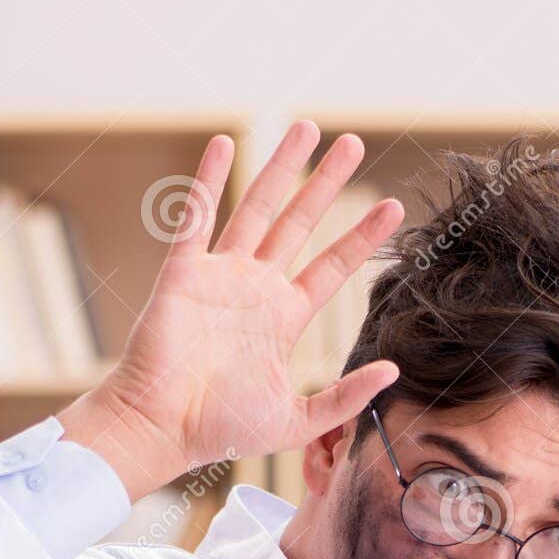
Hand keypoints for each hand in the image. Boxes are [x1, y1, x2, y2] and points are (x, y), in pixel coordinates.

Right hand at [60, 121, 403, 501]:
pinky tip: (223, 143)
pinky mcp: (183, 273)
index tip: (393, 207)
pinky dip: (207, 180)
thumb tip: (394, 372)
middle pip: (300, 222)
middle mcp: (256, 289)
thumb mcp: (297, 420)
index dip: (362, 237)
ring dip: (281, 167)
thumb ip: (345, 397)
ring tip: (308, 128)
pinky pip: (197, 218)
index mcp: (283, 318)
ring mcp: (220, 276)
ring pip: (257, 207)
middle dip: (327, 183)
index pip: (332, 266)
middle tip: (354, 143)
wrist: (163, 428)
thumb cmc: (222, 429)